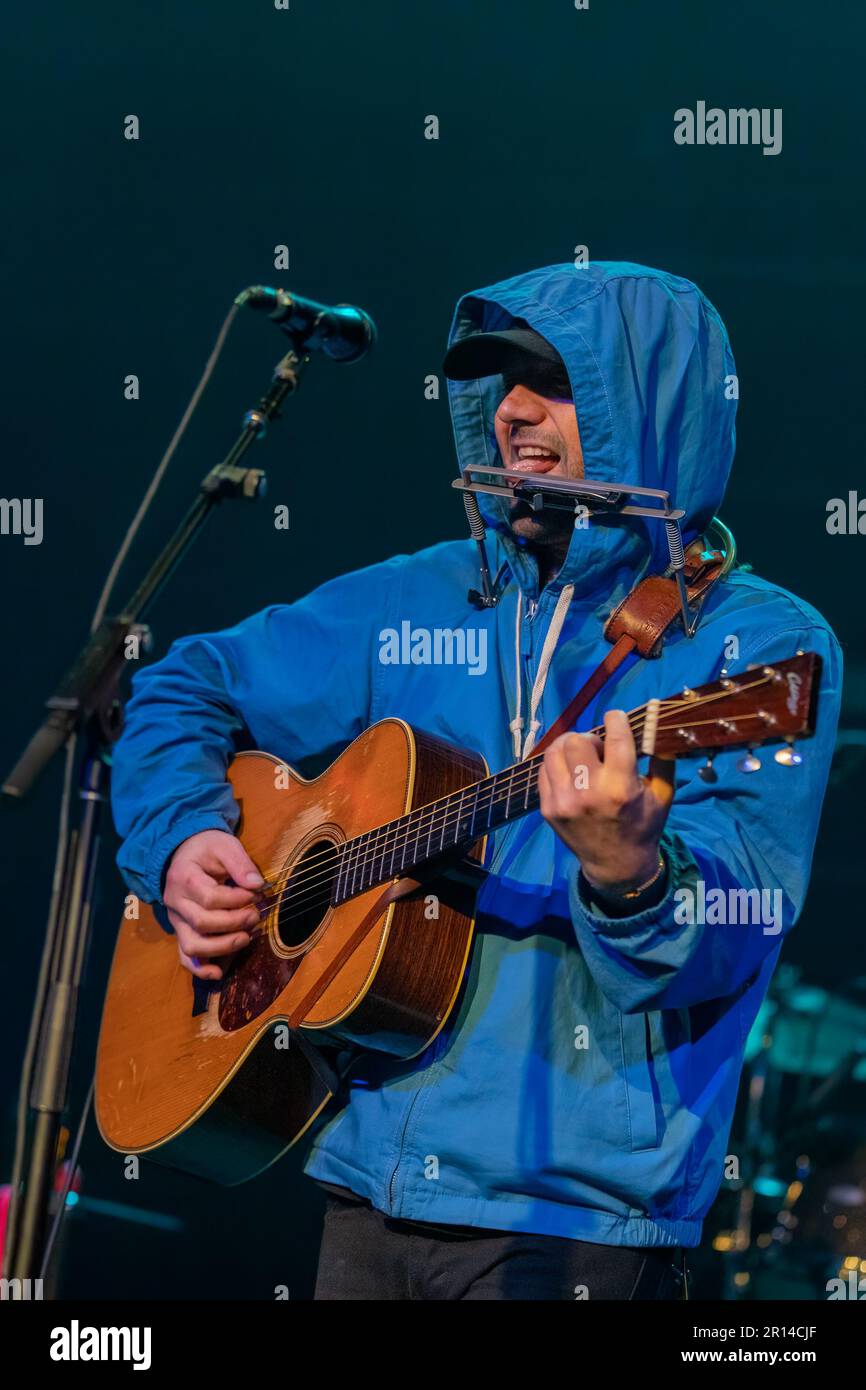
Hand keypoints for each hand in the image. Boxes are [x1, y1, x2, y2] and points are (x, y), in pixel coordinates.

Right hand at [163, 829, 265, 980]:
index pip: (210, 898)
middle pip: (202, 923)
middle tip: (256, 915)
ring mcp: (176, 920)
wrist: (183, 853)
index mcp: (184, 878)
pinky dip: (200, 969)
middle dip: (234, 923)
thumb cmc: (206, 849)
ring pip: (192, 946)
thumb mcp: (224, 845)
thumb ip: (240, 863)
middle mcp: (175, 903)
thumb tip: (258, 885)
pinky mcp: (181, 931)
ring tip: (246, 938)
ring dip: (222, 947)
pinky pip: (185, 957)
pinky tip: (219, 973)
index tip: (256, 893)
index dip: (236, 900)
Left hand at [538, 709, 675, 894]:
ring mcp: (563, 802)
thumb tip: (657, 727)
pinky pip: (544, 771)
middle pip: (577, 740)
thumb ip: (663, 761)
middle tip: (599, 749)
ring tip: (581, 756)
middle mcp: (588, 793)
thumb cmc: (643, 826)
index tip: (616, 716)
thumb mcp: (663, 796)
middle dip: (590, 737)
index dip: (616, 719)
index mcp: (620, 788)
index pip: (615, 738)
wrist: (616, 865)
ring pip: (554, 751)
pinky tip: (570, 772)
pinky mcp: (548, 809)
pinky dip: (556, 764)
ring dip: (569, 747)